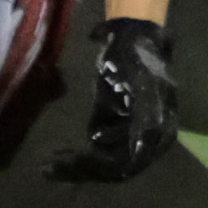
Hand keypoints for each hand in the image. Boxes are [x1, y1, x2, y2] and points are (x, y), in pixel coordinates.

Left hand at [53, 17, 176, 182]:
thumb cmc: (137, 57)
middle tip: (47, 169)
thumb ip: (147, 116)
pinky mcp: (114, 129)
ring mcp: (128, 136)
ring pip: (102, 163)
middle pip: (113, 167)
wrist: (131, 38)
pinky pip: (96, 151)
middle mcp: (147, 143)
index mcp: (160, 134)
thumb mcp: (144, 83)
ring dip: (76, 166)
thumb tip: (139, 150)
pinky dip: (77, 156)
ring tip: (46, 166)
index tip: (70, 163)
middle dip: (81, 169)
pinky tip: (55, 157)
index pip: (128, 163)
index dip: (100, 167)